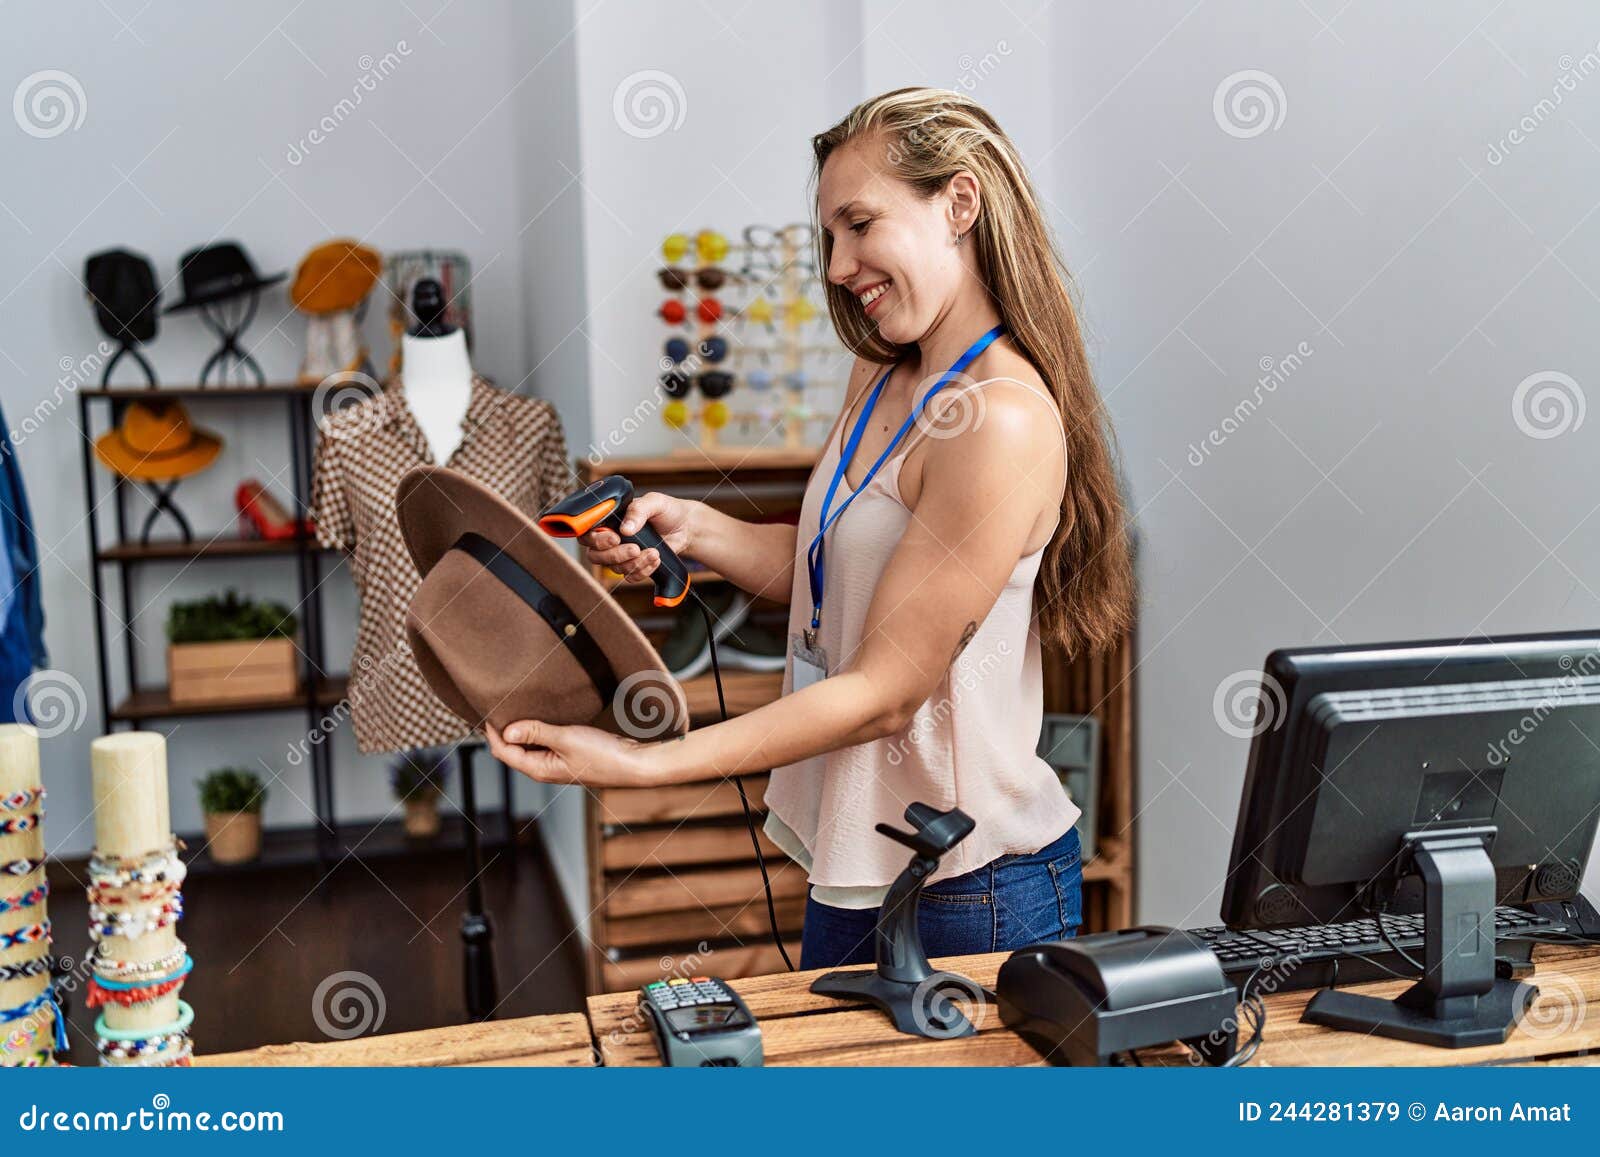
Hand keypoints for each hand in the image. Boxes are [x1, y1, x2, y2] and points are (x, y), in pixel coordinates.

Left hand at [484, 719, 650, 786]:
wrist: (634, 764)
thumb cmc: (604, 755)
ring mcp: (556, 763)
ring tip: (518, 707)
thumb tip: (507, 730)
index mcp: (539, 769)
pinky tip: (542, 717)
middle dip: (503, 730)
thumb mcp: (566, 739)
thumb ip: (536, 732)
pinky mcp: (568, 756)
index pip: (504, 751)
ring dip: (522, 730)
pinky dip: (538, 731)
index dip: (493, 732)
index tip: (490, 710)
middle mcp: (544, 769)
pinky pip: (544, 743)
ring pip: (528, 746)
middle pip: (512, 750)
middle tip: (500, 705)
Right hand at [579, 492, 695, 585]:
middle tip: (635, 548)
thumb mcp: (655, 502)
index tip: (614, 538)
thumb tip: (626, 528)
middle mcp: (609, 538)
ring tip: (654, 551)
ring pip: (614, 567)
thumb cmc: (666, 510)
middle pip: (596, 555)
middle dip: (615, 555)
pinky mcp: (633, 566)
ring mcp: (620, 554)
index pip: (586, 533)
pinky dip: (643, 570)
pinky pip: (630, 576)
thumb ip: (639, 510)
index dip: (595, 539)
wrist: (685, 527)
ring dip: (634, 563)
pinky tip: (656, 559)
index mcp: (608, 520)